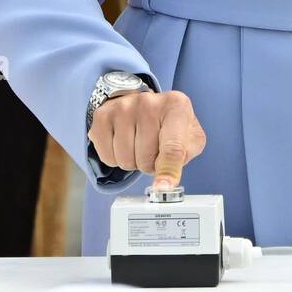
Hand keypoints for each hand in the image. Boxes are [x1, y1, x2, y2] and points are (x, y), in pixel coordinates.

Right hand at [90, 88, 206, 187]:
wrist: (144, 105)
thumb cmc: (169, 125)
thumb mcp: (189, 138)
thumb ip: (182, 160)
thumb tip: (165, 186)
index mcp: (176, 106)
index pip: (172, 147)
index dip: (168, 171)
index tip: (162, 188)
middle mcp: (148, 102)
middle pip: (146, 159)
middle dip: (151, 164)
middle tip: (154, 149)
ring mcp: (123, 107)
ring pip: (125, 160)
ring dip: (133, 161)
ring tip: (139, 144)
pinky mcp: (103, 116)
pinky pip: (107, 157)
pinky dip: (116, 158)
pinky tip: (124, 142)